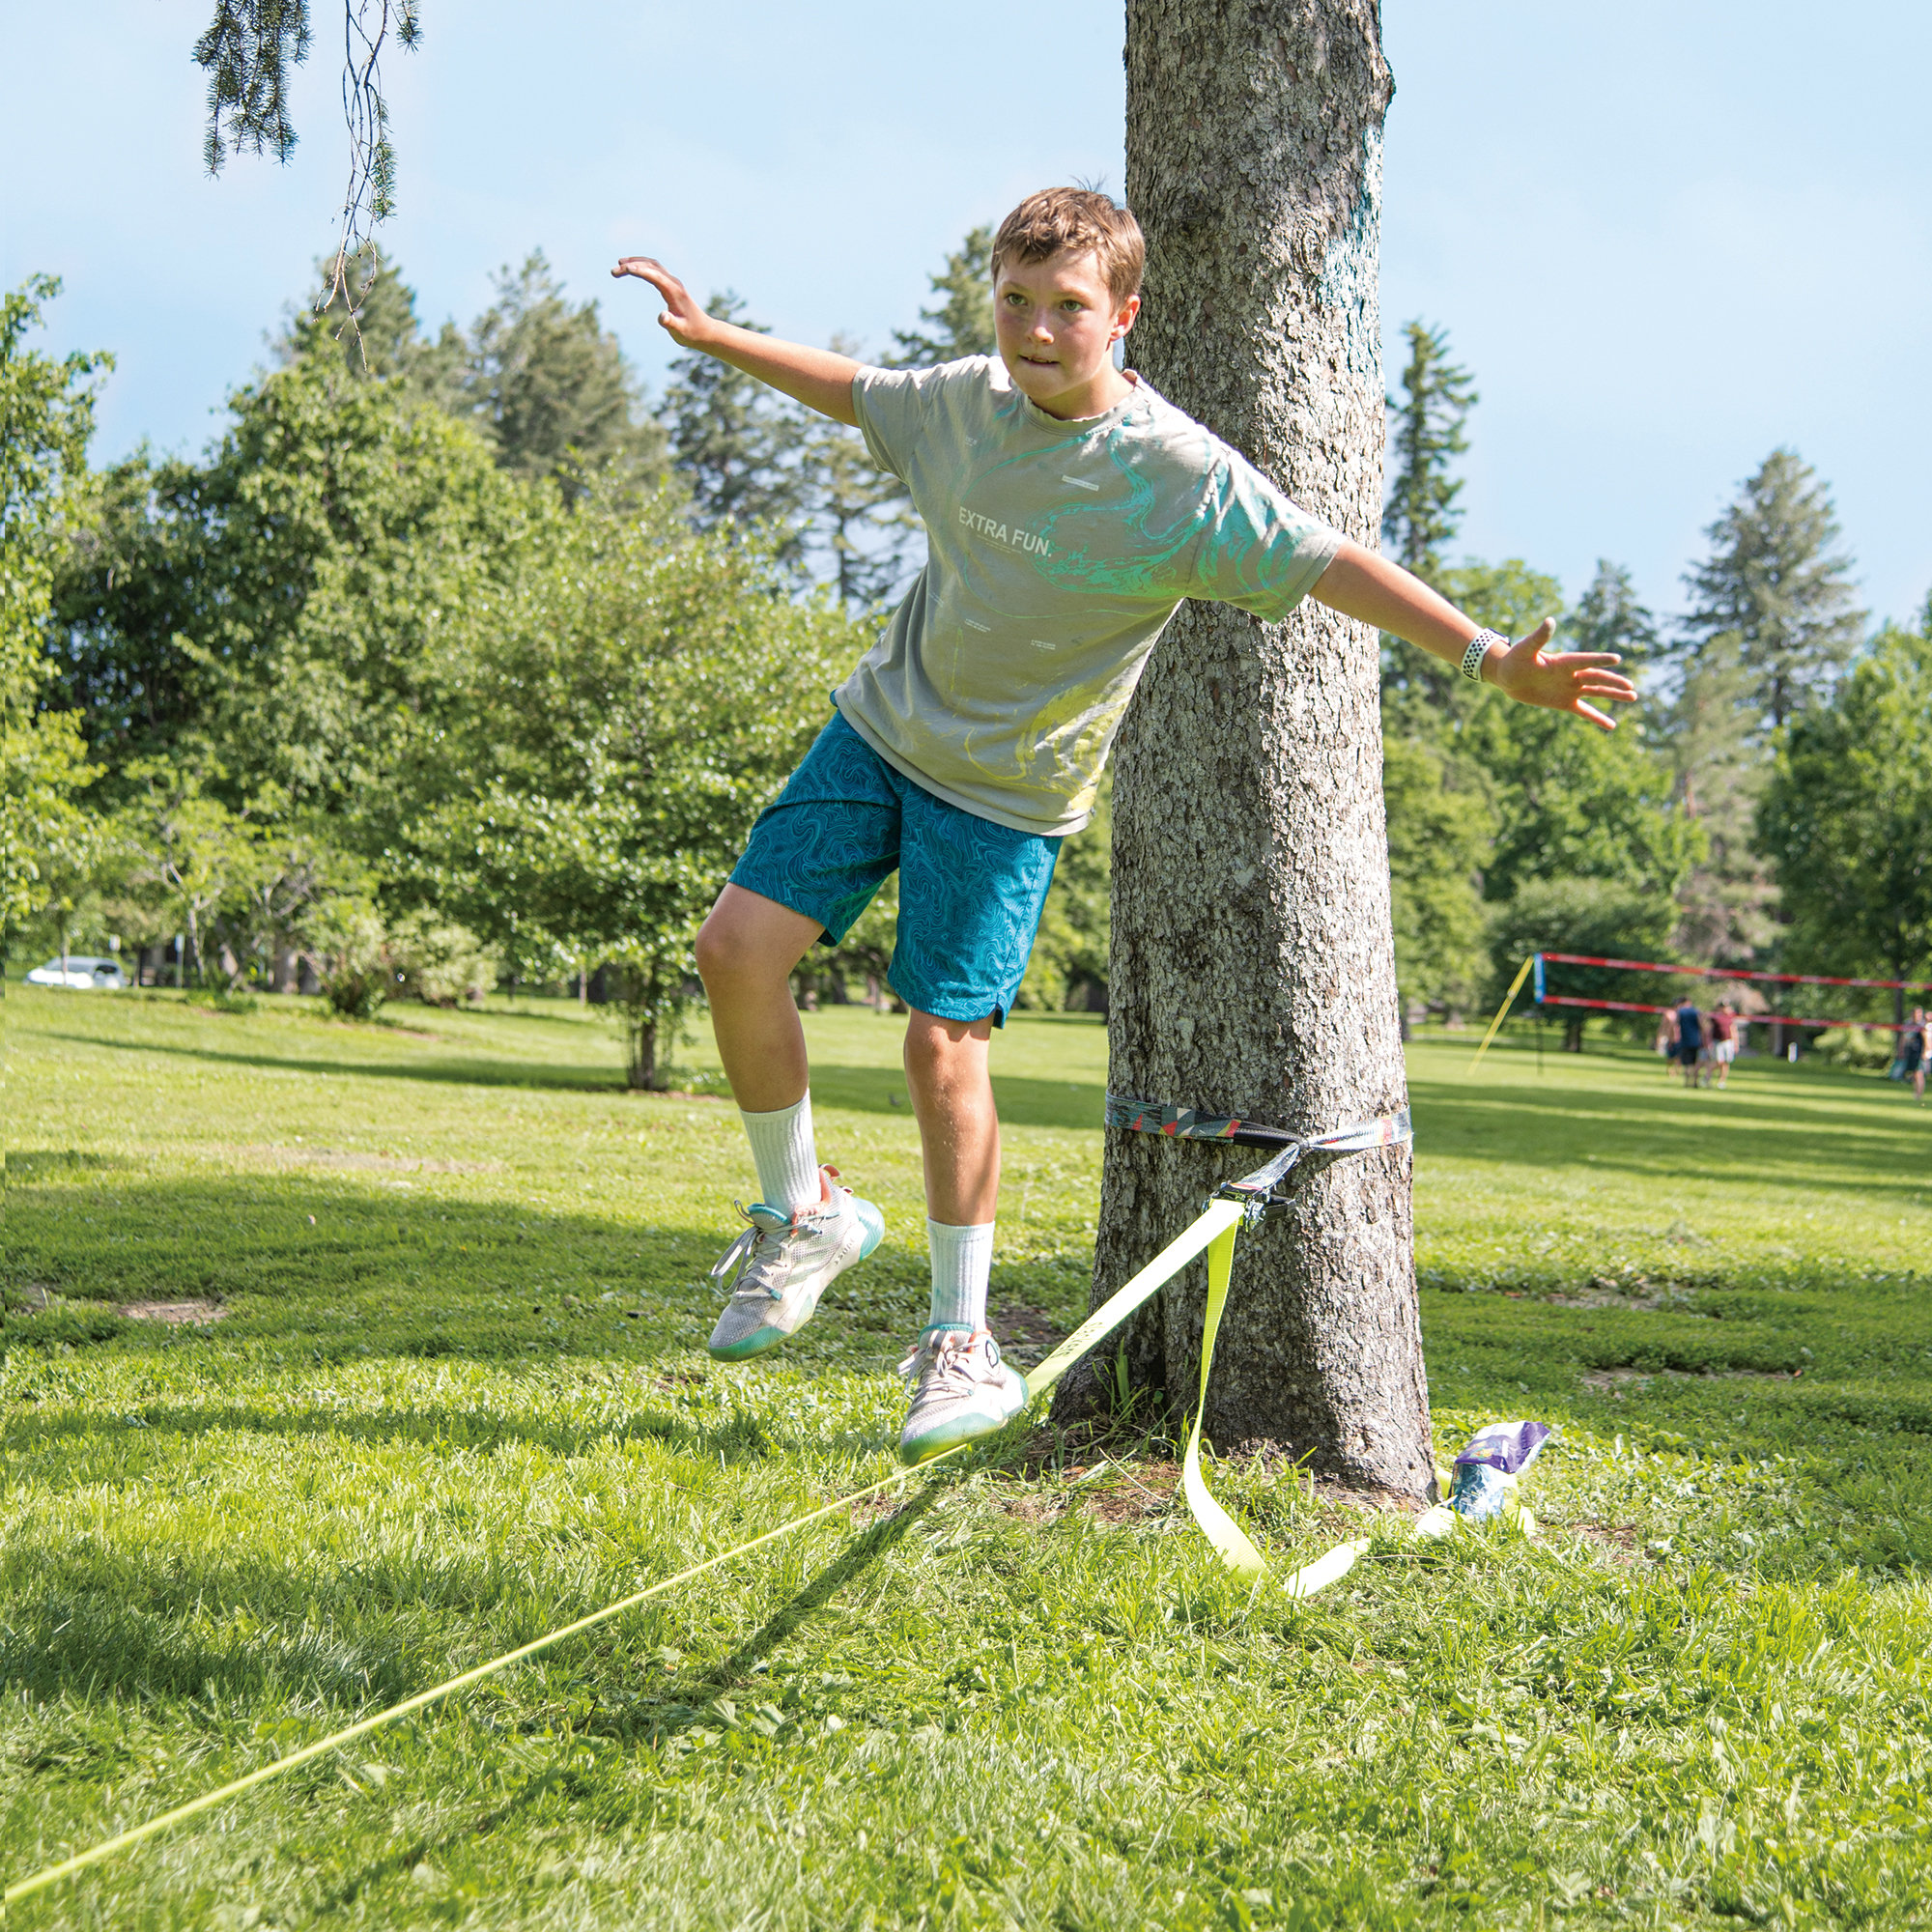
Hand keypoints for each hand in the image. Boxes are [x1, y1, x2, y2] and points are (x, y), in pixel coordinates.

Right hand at [611, 256, 713, 348]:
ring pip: (653, 265)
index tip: (623, 269)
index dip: (639, 271)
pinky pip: (655, 270)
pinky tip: (633, 268)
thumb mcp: (680, 331)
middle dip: (632, 265)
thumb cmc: (691, 333)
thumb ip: (670, 323)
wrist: (705, 331)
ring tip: (619, 264)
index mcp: (674, 292)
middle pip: (651, 266)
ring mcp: (673, 283)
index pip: (654, 275)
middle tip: (613, 271)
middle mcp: (674, 283)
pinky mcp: (672, 285)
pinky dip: (643, 266)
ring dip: (636, 262)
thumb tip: (661, 317)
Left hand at [1488, 619, 1637, 731]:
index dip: (1599, 660)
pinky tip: (1612, 726)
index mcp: (1564, 661)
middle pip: (1596, 678)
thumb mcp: (1526, 649)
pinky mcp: (1564, 702)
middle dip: (1613, 682)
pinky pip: (1584, 711)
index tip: (1616, 658)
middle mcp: (1571, 674)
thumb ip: (1539, 637)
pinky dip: (1597, 718)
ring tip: (1633, 697)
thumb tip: (1550, 621)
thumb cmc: (1516, 659)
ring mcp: (1570, 689)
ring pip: (1596, 692)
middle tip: (1630, 687)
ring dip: (1614, 695)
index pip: (1585, 660)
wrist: (1508, 677)